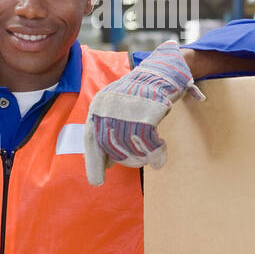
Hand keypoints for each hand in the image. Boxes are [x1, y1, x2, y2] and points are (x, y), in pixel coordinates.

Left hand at [83, 40, 204, 185]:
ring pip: (130, 145)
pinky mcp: (148, 109)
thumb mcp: (119, 110)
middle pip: (110, 145)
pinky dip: (156, 153)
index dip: (94, 163)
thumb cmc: (141, 94)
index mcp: (99, 105)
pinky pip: (149, 141)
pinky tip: (160, 156)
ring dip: (142, 158)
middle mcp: (109, 105)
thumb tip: (107, 164)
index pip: (92, 139)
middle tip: (138, 165)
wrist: (162, 71)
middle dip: (124, 161)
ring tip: (152, 160)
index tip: (97, 182)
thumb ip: (111, 133)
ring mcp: (127, 106)